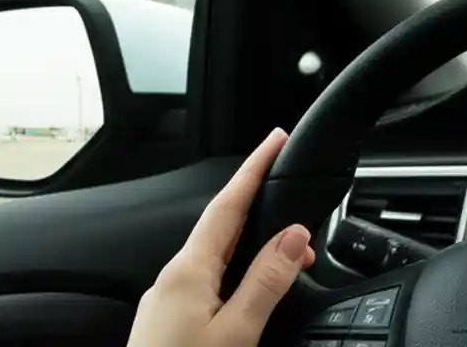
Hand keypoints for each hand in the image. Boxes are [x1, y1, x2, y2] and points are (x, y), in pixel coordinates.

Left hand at [128, 128, 315, 346]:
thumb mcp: (237, 332)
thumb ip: (267, 281)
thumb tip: (295, 235)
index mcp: (187, 272)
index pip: (227, 204)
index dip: (254, 168)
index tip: (275, 139)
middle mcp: (171, 281)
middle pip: (222, 230)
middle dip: (262, 212)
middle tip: (301, 208)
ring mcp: (166, 304)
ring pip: (217, 261)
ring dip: (254, 251)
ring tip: (293, 258)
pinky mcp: (167, 327)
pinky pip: (209, 285)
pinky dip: (239, 278)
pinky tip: (255, 295)